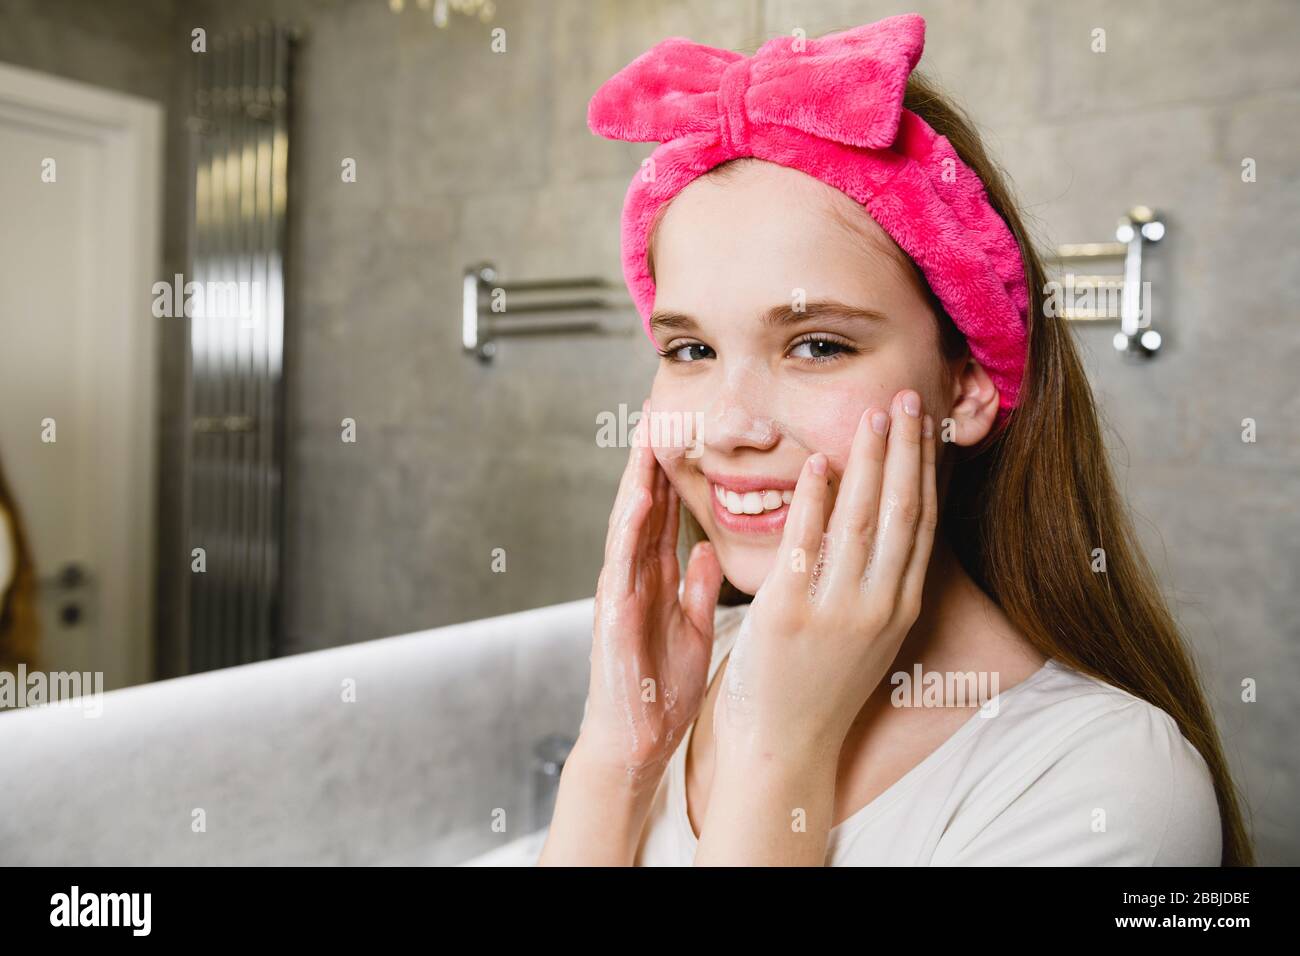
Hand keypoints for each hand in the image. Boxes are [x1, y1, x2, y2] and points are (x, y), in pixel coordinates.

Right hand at [578, 401, 723, 790]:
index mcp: (653, 580)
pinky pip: (621, 561)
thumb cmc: (659, 692)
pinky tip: (639, 495)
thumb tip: (707, 549)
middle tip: (658, 410)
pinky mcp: (613, 615)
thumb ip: (695, 588)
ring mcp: (619, 594)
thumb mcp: (690, 629)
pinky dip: (629, 526)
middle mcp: (632, 578)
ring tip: (647, 435)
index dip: (674, 473)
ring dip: (636, 477)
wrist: (635, 743)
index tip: (686, 432)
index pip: (664, 515)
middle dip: (650, 459)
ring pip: (627, 523)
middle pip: (642, 507)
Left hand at [712, 389, 937, 768]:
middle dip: (906, 450)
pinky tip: (816, 464)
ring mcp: (836, 610)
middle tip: (907, 398)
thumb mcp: (868, 635)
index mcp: (900, 607)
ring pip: (863, 520)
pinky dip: (814, 500)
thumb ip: (878, 582)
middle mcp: (879, 605)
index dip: (925, 469)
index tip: (924, 427)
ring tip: (872, 415)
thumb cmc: (819, 684)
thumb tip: (884, 524)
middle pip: (902, 511)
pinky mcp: (790, 614)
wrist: (784, 742)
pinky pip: (806, 544)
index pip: (922, 523)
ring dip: (869, 461)